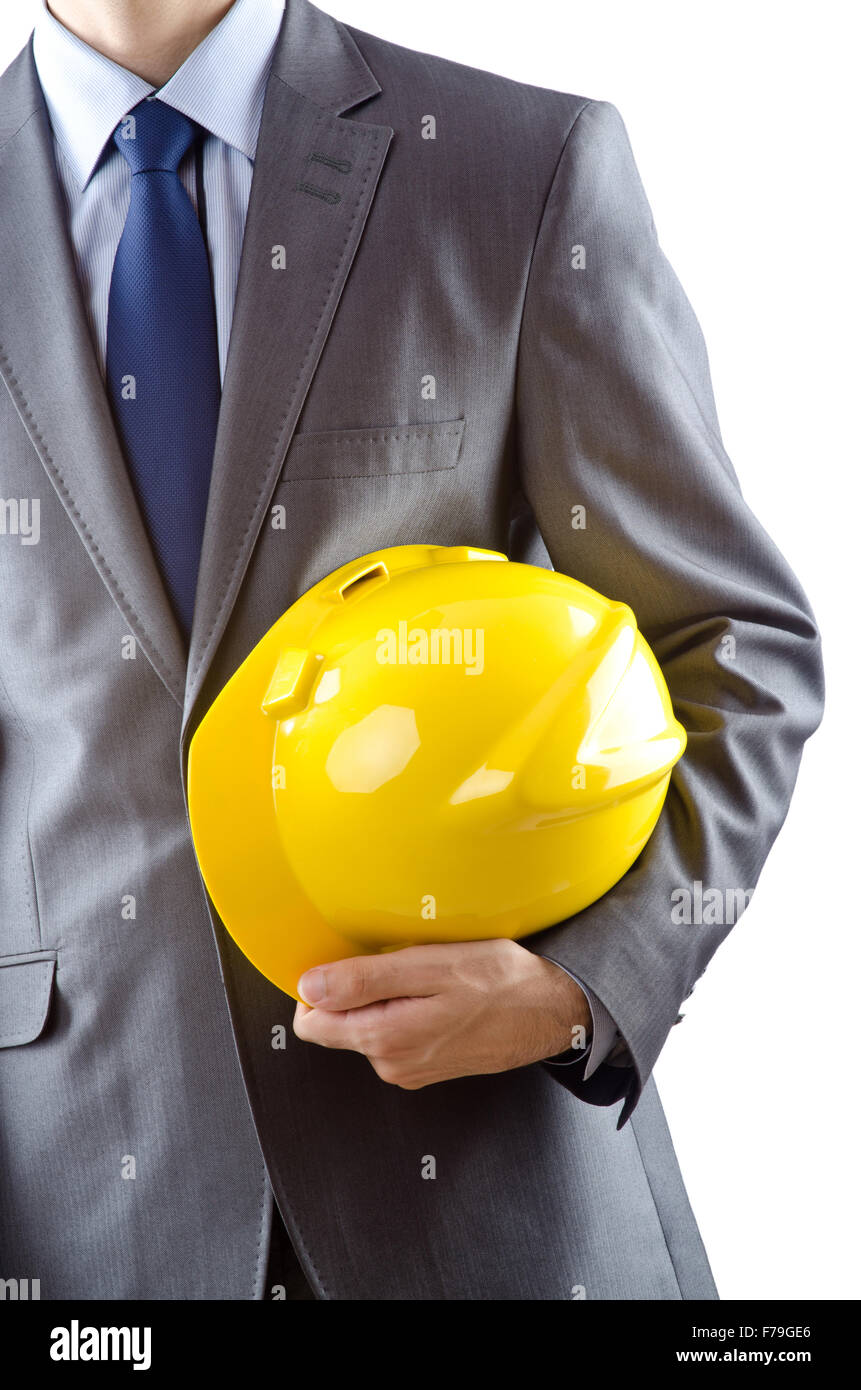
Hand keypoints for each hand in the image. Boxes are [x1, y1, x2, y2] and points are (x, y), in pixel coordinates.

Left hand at [293, 938, 591, 1088]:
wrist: (551, 1010)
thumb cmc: (500, 984)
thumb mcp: (429, 967)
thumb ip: (363, 980)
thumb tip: (310, 987)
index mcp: (384, 1039)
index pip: (312, 1023)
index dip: (321, 986)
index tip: (347, 961)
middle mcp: (391, 1062)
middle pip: (338, 1023)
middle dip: (356, 990)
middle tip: (399, 962)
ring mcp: (410, 1068)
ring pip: (368, 1025)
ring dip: (385, 996)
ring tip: (427, 976)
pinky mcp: (427, 1065)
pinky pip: (395, 1032)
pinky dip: (407, 1008)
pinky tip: (438, 993)